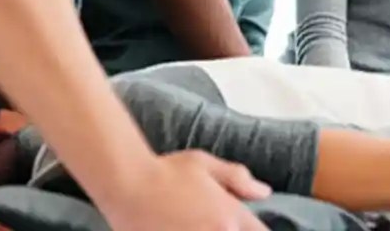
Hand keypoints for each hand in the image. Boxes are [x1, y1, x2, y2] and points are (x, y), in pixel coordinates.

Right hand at [99, 150, 271, 230]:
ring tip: (192, 222)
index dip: (255, 229)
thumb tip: (264, 192)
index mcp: (229, 217)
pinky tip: (178, 227)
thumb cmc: (165, 170)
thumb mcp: (205, 165)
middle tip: (211, 221)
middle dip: (232, 230)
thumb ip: (238, 179)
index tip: (247, 225)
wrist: (125, 184)